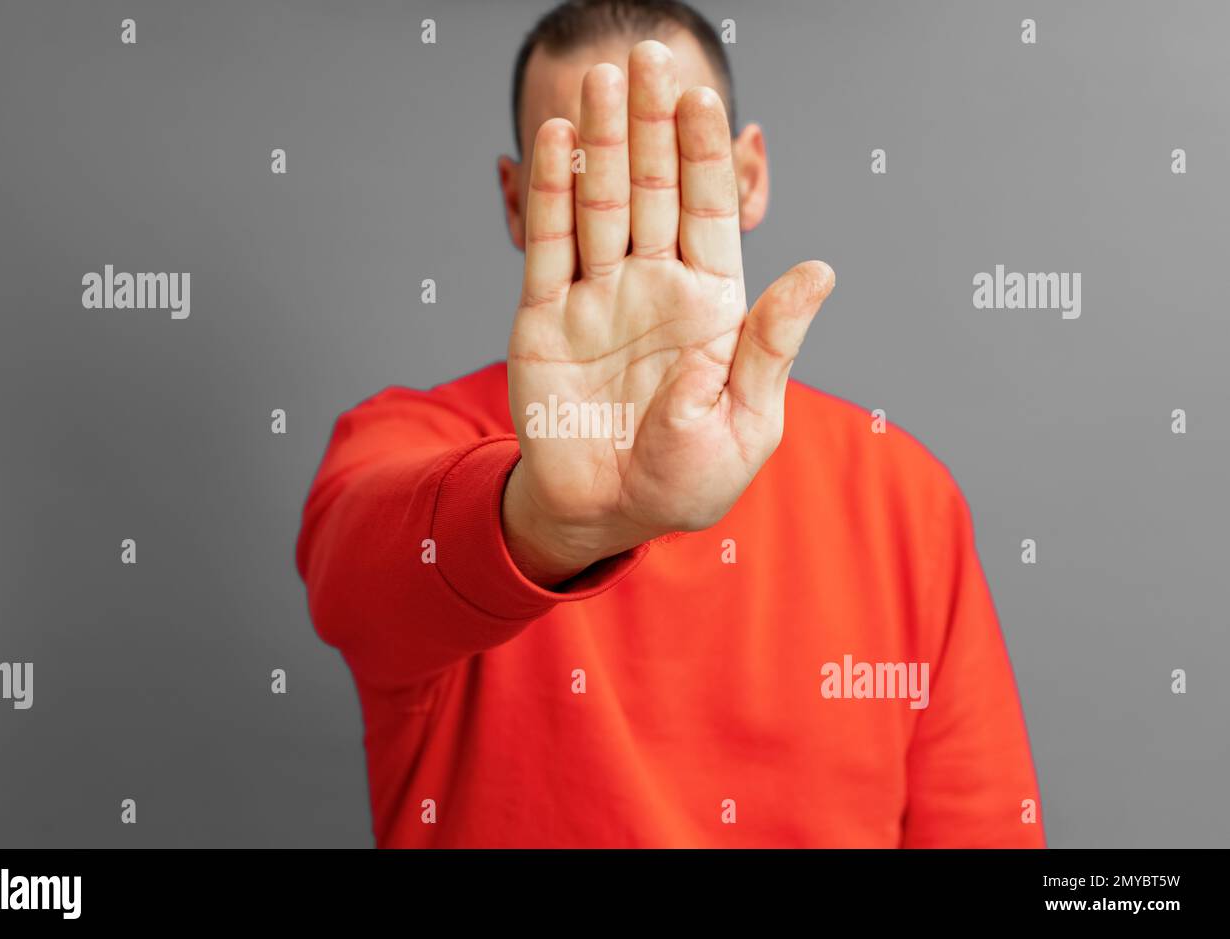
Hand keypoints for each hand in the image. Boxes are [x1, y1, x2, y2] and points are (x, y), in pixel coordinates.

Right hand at [504, 40, 833, 585]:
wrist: (607, 514)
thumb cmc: (686, 478)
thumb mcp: (747, 420)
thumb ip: (772, 342)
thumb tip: (820, 269)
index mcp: (711, 304)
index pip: (708, 211)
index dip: (705, 152)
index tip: (700, 94)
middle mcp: (653, 285)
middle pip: (653, 188)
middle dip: (651, 123)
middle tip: (645, 55)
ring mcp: (598, 296)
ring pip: (601, 202)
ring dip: (603, 141)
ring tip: (602, 78)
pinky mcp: (546, 317)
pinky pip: (549, 245)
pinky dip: (551, 193)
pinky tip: (559, 139)